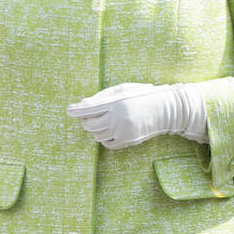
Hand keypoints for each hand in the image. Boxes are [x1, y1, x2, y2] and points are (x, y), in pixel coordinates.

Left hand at [67, 82, 206, 149]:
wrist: (165, 110)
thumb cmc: (141, 96)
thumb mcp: (123, 90)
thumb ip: (102, 97)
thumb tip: (81, 105)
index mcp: (117, 103)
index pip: (90, 109)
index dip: (77, 110)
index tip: (69, 110)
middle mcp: (119, 119)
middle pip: (90, 124)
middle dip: (86, 120)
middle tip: (87, 116)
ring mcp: (123, 132)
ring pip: (97, 135)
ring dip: (95, 129)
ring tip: (103, 121)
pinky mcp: (128, 141)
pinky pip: (107, 144)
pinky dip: (104, 138)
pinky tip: (109, 130)